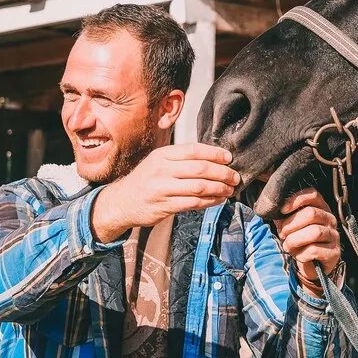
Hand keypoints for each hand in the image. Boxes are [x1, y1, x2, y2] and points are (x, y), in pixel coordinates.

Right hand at [91, 143, 238, 242]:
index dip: (214, 153)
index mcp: (162, 155)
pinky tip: (219, 200)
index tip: (229, 158)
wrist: (122, 201)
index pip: (193, 150)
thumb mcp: (158, 162)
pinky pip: (193, 203)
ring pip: (198, 187)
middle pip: (199, 169)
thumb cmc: (146, 180)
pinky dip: (210, 202)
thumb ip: (181, 159)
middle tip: (235, 177)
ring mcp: (162, 189)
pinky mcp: (164, 206)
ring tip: (230, 189)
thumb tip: (213, 157)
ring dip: (219, 188)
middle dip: (222, 173)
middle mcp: (162, 170)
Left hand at [273, 188, 340, 295]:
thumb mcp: (290, 225)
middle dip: (291, 224)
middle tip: (283, 234)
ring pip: (314, 232)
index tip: (282, 210)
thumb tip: (272, 208)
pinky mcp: (334, 252)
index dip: (296, 200)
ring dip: (295, 240)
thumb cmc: (299, 241)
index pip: (313, 195)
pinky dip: (301, 254)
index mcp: (321, 208)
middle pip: (311, 213)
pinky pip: (314, 250)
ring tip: (288, 246)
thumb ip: (284, 215)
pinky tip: (299, 256)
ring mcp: (334, 236)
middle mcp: (330, 219)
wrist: (309, 266)